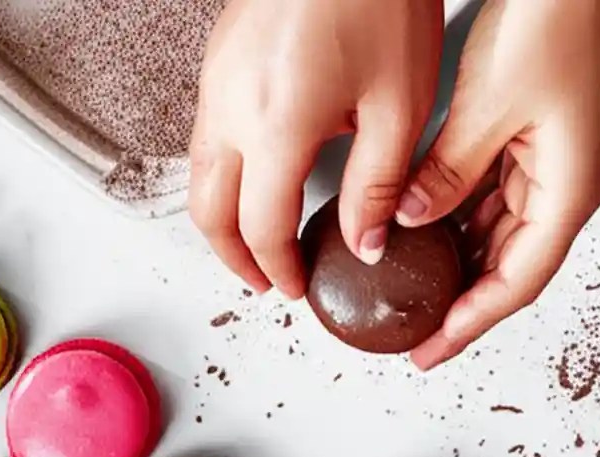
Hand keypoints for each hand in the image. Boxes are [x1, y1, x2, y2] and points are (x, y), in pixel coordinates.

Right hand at [189, 0, 443, 297]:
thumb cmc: (380, 2)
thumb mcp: (399, 105)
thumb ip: (376, 187)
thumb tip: (365, 244)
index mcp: (277, 127)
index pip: (263, 229)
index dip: (280, 269)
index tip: (300, 285)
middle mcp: (230, 108)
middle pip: (208, 212)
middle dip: (235, 258)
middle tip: (267, 281)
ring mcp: (215, 80)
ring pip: (199, 173)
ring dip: (223, 217)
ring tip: (260, 238)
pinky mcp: (218, 59)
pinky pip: (206, 134)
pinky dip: (224, 174)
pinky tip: (260, 175)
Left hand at [399, 0, 599, 369]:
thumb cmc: (556, 27)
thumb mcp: (487, 109)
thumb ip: (446, 174)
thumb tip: (410, 221)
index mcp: (569, 193)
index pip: (514, 284)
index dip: (470, 324)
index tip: (431, 351)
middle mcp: (566, 186)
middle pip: (511, 265)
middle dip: (463, 300)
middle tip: (414, 327)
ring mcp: (553, 162)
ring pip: (500, 232)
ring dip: (459, 259)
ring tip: (412, 284)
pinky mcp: (536, 137)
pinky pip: (495, 194)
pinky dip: (460, 215)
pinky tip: (424, 224)